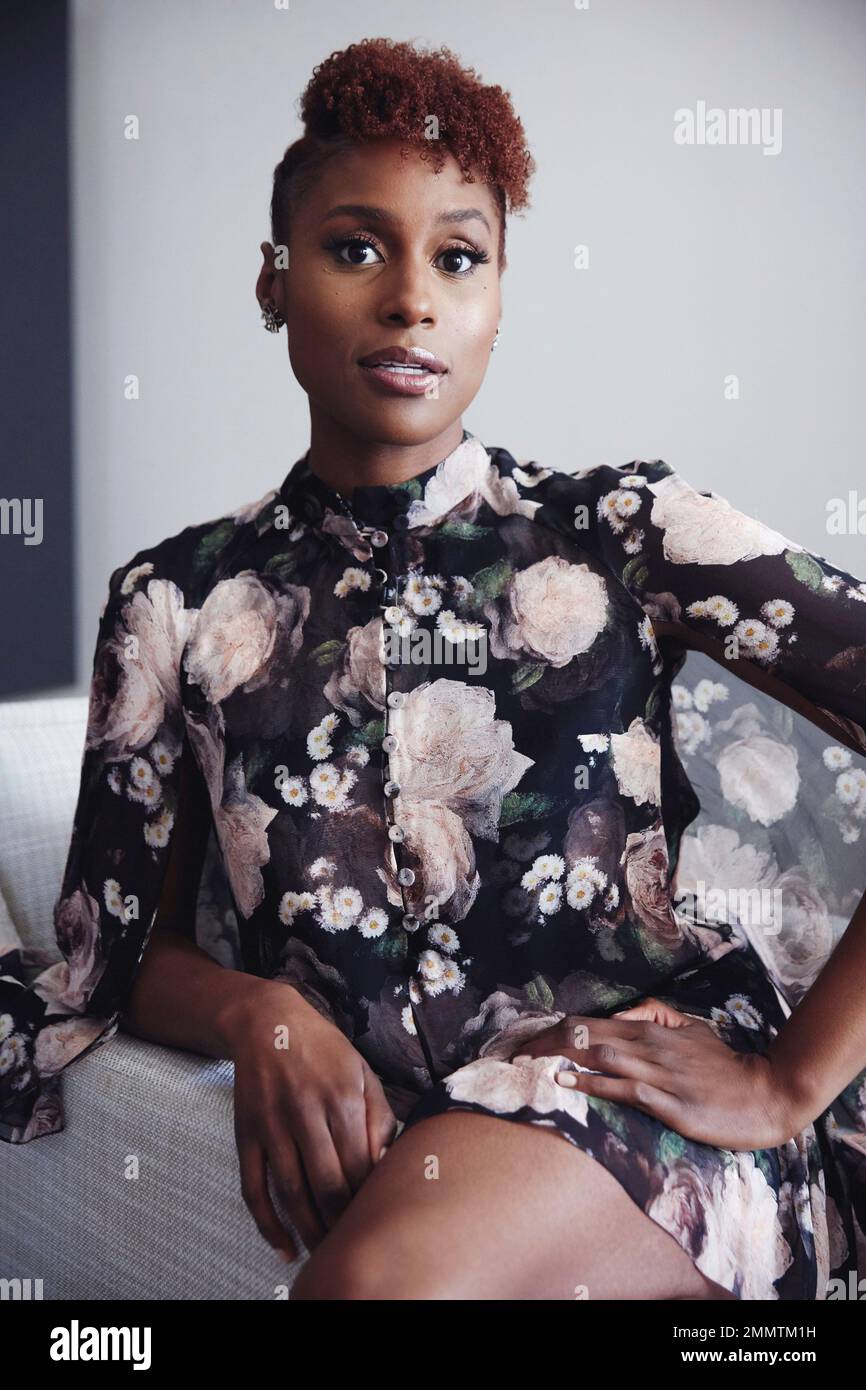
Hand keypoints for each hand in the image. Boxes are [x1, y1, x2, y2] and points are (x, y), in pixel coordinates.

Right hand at [221, 981, 397, 1262]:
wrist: (267, 1023)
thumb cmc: (324, 1049)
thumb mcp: (363, 1071)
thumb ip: (380, 1116)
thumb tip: (385, 1164)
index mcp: (343, 1098)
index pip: (360, 1165)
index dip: (368, 1199)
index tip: (376, 1217)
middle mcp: (306, 1112)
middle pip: (328, 1184)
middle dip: (342, 1222)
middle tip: (353, 1244)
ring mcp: (272, 1125)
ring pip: (292, 1192)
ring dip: (309, 1229)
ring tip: (323, 1252)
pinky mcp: (246, 1133)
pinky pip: (254, 1187)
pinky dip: (267, 1222)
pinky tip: (282, 1246)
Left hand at [510, 996, 802, 1150]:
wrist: (763, 1094)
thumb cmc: (725, 1066)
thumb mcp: (691, 1030)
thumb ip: (658, 1015)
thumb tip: (626, 1012)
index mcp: (652, 1029)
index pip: (593, 1023)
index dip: (556, 1030)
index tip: (527, 1040)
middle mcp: (649, 1046)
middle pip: (587, 1035)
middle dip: (546, 1042)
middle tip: (513, 1051)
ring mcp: (658, 1073)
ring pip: (600, 1057)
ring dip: (561, 1057)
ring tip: (527, 1061)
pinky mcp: (667, 1103)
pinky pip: (621, 1089)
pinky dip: (591, 1083)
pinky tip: (567, 1082)